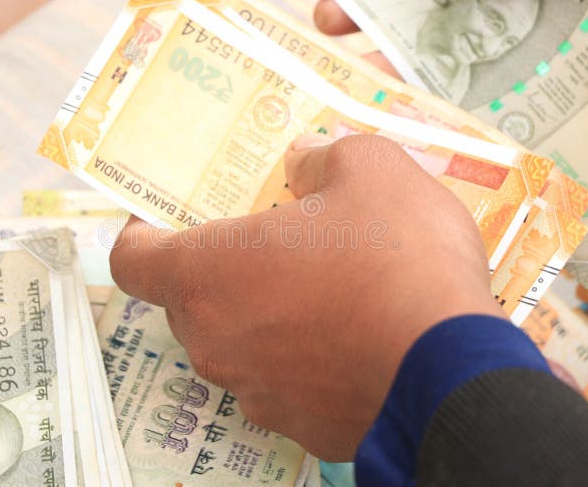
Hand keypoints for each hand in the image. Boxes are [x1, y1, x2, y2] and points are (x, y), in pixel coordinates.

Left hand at [110, 134, 503, 459]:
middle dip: (222, 268)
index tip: (169, 217)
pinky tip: (357, 338)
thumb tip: (304, 164)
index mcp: (206, 274)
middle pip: (190, 301)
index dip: (143, 234)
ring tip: (326, 288)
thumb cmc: (396, 258)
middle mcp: (215, 342)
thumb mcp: (369, 170)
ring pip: (241, 344)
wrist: (455, 369)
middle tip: (271, 240)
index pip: (132, 261)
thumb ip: (323, 158)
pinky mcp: (302, 430)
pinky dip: (306, 358)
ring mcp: (256, 393)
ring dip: (266, 314)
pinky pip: (288, 382)